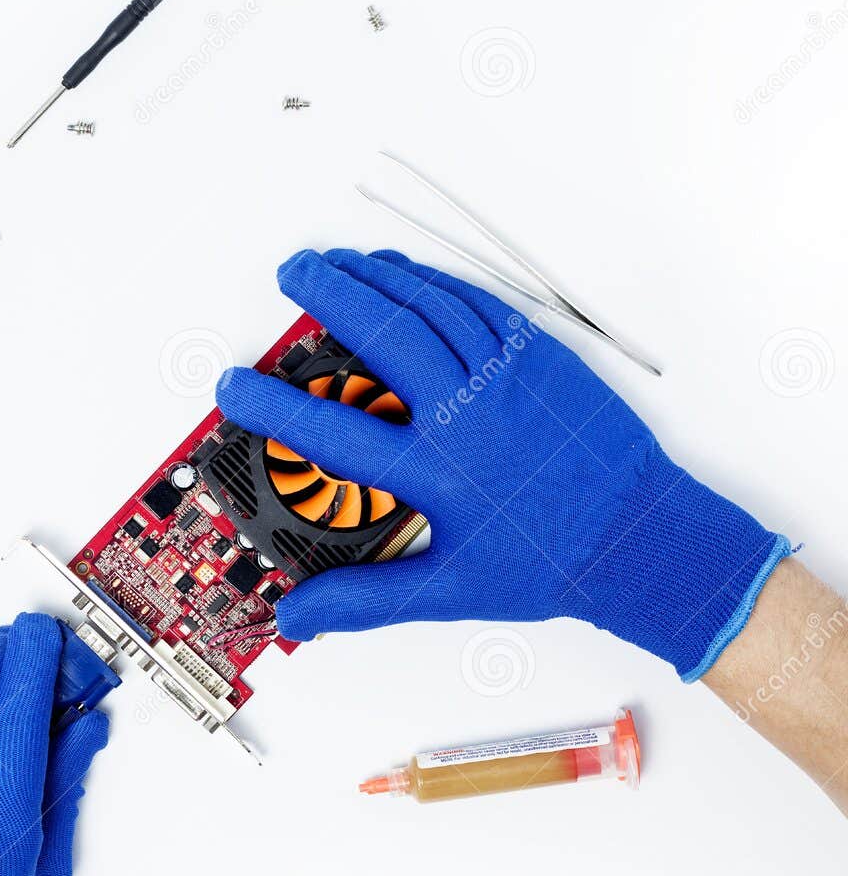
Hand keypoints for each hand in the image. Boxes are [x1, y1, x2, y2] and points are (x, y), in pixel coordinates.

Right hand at [216, 248, 789, 679]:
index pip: (333, 430)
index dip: (274, 405)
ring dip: (375, 275)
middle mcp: (466, 416)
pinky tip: (403, 272)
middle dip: (328, 293)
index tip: (234, 385)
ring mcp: (505, 378)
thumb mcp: (448, 590)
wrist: (641, 536)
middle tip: (289, 273)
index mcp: (435, 473)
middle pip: (383, 333)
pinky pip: (477, 304)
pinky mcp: (539, 356)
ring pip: (429, 306)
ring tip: (333, 259)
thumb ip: (363, 601)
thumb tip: (297, 616)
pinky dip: (433, 281)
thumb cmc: (550, 562)